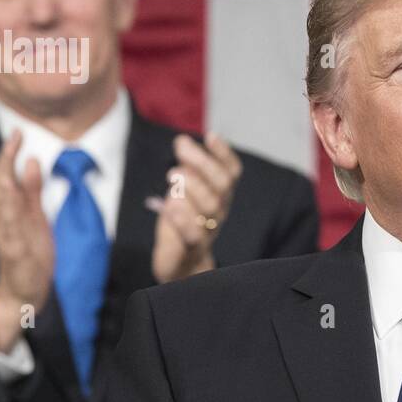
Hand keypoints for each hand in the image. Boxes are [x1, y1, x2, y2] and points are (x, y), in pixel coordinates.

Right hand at [0, 130, 54, 351]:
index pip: (5, 174)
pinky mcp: (13, 254)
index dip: (10, 153)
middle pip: (0, 185)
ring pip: (1, 207)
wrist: (24, 289)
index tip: (18, 131)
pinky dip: (9, 222)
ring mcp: (6, 235)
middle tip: (14, 137)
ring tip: (7, 166)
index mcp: (9, 207)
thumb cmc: (29, 249)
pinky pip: (9, 235)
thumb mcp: (35, 214)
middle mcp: (2, 218)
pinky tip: (11, 210)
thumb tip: (32, 159)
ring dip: (4, 186)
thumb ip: (33, 188)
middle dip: (6, 161)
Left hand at [151, 133, 242, 283]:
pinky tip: (169, 205)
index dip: (224, 153)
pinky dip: (182, 218)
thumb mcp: (184, 192)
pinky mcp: (191, 249)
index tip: (210, 135)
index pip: (231, 172)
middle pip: (222, 185)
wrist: (181, 266)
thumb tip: (183, 142)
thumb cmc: (182, 224)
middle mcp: (218, 211)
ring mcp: (207, 231)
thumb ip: (187, 169)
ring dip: (192, 186)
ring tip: (172, 175)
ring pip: (211, 207)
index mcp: (220, 195)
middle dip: (203, 163)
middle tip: (180, 150)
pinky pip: (193, 235)